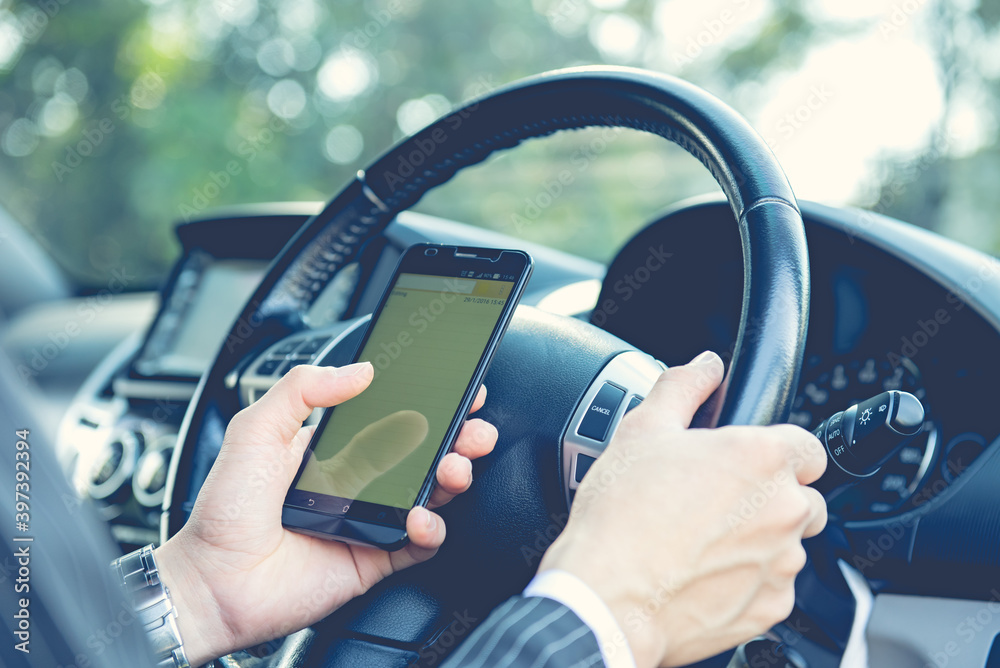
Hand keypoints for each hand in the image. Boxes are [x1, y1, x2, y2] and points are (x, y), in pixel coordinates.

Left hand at [155, 362, 497, 664]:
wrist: (214, 582)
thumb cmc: (225, 511)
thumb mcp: (255, 431)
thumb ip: (301, 389)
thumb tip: (358, 369)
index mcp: (334, 446)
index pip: (393, 417)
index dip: (430, 404)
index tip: (455, 389)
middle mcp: (358, 480)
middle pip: (425, 453)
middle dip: (458, 437)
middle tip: (472, 430)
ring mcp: (370, 518)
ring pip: (432, 493)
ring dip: (454, 477)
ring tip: (454, 468)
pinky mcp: (375, 556)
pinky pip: (420, 543)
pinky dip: (433, 530)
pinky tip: (421, 518)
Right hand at [538, 351, 827, 667]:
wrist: (607, 597)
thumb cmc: (621, 516)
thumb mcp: (641, 430)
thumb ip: (682, 388)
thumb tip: (704, 366)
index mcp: (761, 457)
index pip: (808, 447)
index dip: (777, 453)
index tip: (748, 465)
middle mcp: (783, 509)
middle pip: (803, 498)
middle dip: (769, 499)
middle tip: (717, 504)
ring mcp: (782, 563)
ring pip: (788, 545)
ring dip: (759, 542)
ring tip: (702, 543)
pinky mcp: (772, 607)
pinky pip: (773, 589)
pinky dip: (748, 583)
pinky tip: (702, 575)